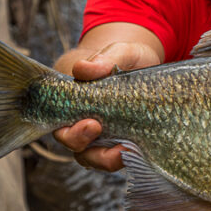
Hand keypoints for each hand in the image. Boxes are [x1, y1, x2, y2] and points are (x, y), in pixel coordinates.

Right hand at [53, 35, 162, 171]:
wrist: (147, 66)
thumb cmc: (125, 59)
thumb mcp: (120, 52)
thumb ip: (103, 58)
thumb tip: (83, 69)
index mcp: (75, 103)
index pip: (62, 126)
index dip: (73, 133)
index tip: (91, 124)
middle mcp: (85, 124)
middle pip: (76, 147)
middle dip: (86, 145)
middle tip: (102, 132)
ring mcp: (106, 136)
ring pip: (97, 158)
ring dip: (108, 159)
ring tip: (126, 150)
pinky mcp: (126, 141)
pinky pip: (121, 157)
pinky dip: (128, 157)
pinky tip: (140, 151)